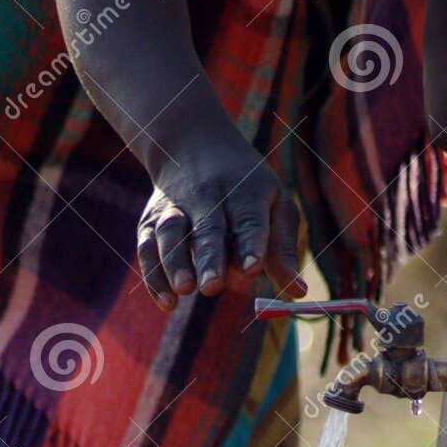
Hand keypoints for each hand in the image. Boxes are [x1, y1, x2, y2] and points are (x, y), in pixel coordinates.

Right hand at [138, 129, 306, 309]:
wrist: (191, 144)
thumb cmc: (247, 189)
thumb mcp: (274, 207)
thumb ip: (282, 251)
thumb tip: (299, 293)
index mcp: (245, 193)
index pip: (248, 220)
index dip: (250, 243)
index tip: (252, 268)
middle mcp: (208, 198)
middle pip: (208, 229)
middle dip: (209, 258)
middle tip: (212, 287)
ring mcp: (176, 208)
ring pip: (170, 234)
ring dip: (175, 263)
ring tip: (184, 290)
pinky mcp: (151, 222)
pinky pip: (147, 248)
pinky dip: (154, 275)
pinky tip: (167, 302)